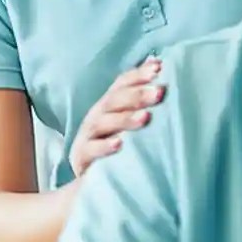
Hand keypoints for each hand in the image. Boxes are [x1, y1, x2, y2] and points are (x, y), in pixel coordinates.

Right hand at [68, 57, 164, 177]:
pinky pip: (92, 149)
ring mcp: (87, 135)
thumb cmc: (117, 145)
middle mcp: (97, 115)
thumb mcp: (128, 121)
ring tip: (145, 117)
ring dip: (125, 118)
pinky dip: (105, 146)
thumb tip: (159, 63)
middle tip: (160, 92)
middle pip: (114, 100)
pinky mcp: (81, 156)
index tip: (159, 69)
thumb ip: (141, 99)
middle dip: (137, 95)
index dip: (138, 74)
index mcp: (109, 104)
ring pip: (103, 122)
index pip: (122, 83)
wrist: (90, 178)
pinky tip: (120, 144)